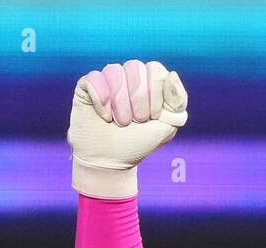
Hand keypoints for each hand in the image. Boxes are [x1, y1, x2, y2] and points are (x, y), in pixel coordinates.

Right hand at [67, 60, 187, 198]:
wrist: (111, 160)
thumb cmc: (140, 143)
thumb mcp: (167, 126)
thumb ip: (177, 101)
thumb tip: (172, 74)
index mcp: (150, 82)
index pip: (155, 70)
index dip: (154, 95)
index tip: (152, 118)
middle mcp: (129, 76)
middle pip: (135, 68)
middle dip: (138, 102)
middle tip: (134, 122)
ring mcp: (107, 78)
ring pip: (114, 72)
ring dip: (120, 104)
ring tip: (119, 122)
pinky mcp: (87, 85)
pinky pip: (94, 79)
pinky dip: (101, 101)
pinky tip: (103, 116)